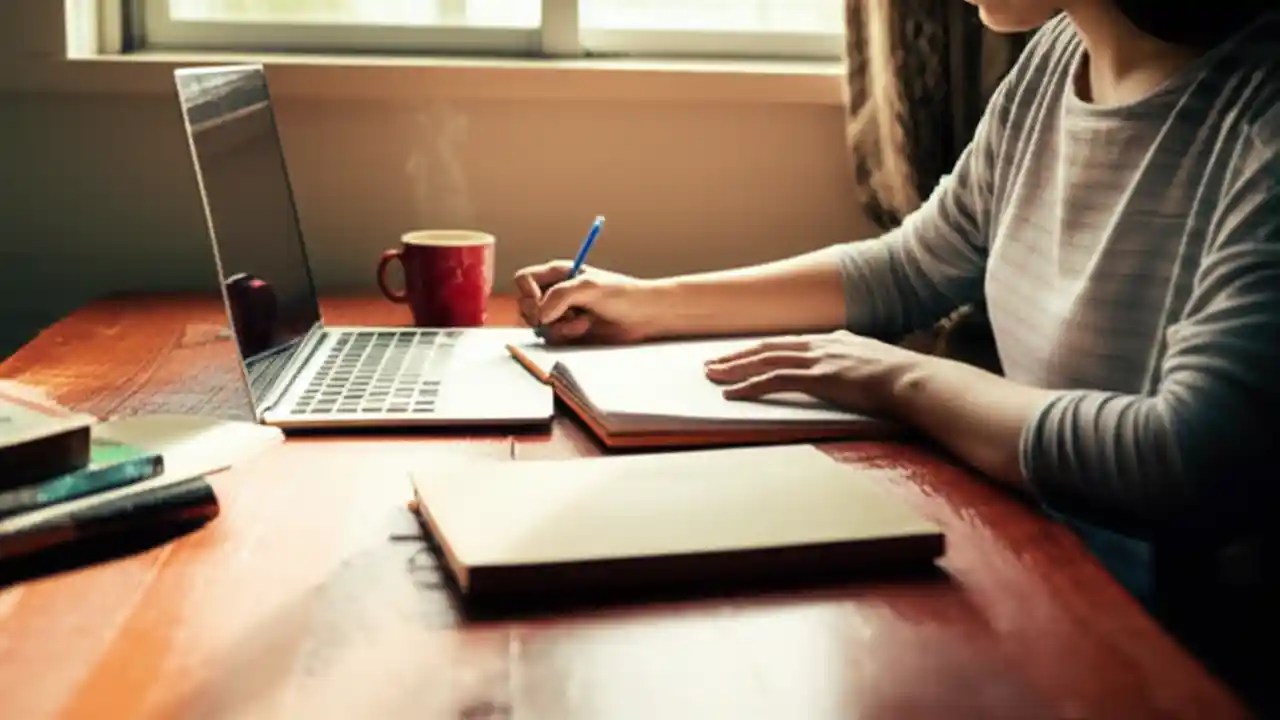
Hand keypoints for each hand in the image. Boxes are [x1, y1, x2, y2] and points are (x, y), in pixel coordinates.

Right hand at [513, 260, 658, 344]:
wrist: (644, 316)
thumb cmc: (623, 294)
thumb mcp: (590, 287)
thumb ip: (561, 295)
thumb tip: (540, 316)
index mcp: (558, 273)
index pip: (523, 280)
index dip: (528, 292)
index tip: (544, 301)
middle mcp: (555, 293)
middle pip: (525, 306)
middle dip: (543, 315)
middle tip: (566, 315)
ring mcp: (560, 314)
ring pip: (537, 326)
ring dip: (559, 328)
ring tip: (583, 322)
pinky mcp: (568, 333)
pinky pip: (552, 339)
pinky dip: (566, 337)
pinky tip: (586, 329)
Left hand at [703, 330, 923, 416]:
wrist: (913, 380)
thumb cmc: (902, 379)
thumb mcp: (875, 363)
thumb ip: (857, 364)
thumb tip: (856, 373)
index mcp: (834, 340)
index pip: (788, 344)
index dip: (761, 350)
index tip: (741, 355)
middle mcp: (821, 345)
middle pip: (768, 348)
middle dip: (737, 355)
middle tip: (712, 363)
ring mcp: (818, 359)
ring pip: (764, 361)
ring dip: (734, 368)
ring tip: (712, 375)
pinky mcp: (818, 378)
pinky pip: (773, 381)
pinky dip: (749, 387)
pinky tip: (732, 394)